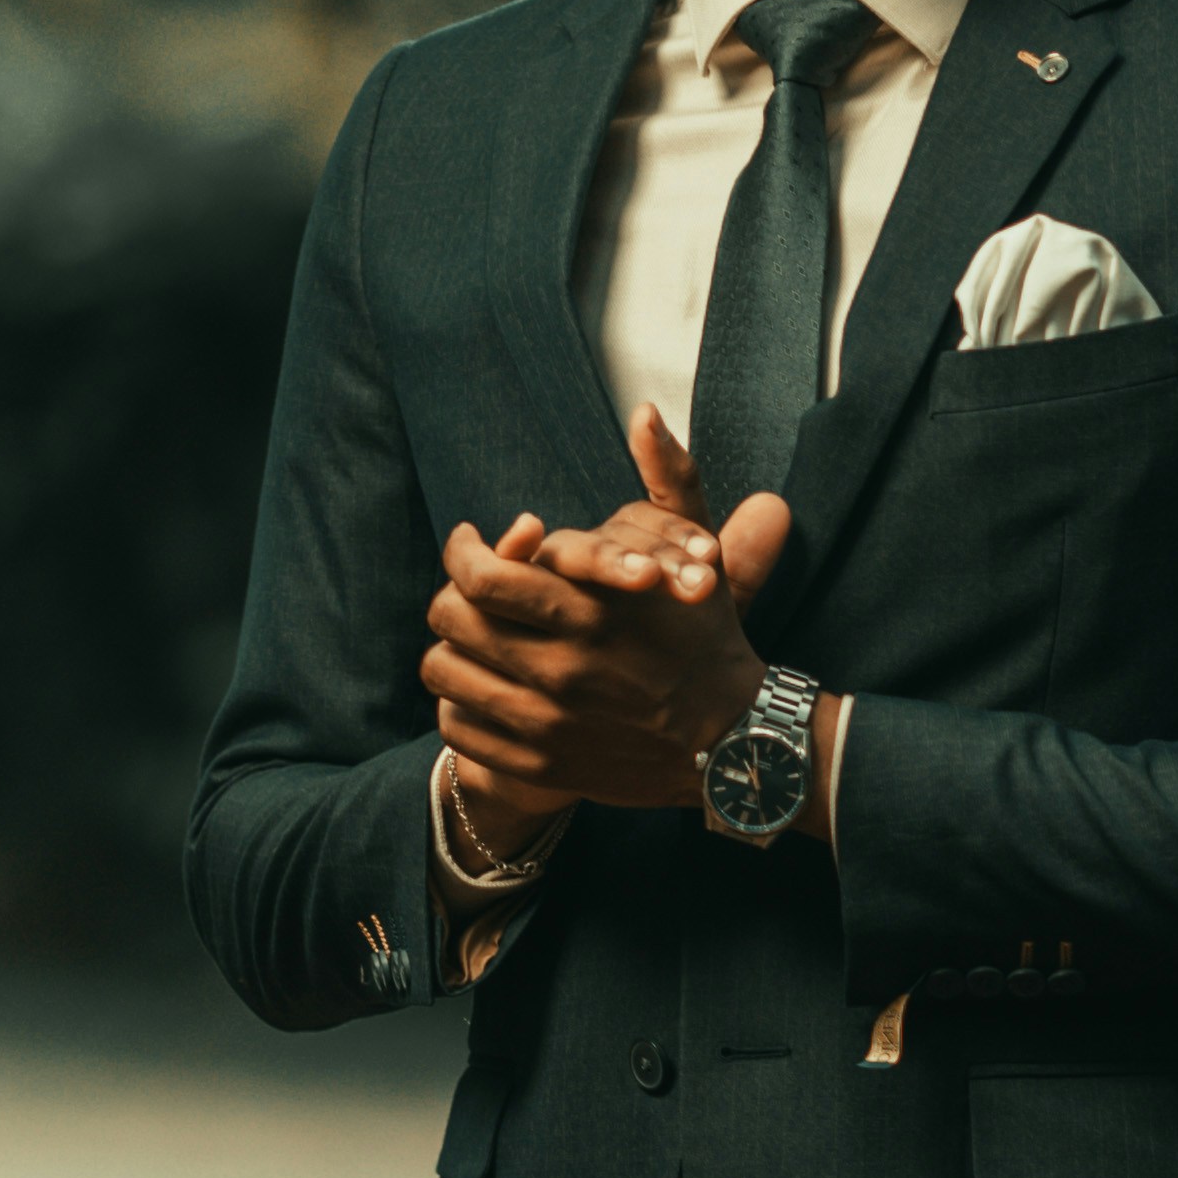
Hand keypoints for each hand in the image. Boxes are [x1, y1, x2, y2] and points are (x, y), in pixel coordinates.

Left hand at [423, 407, 809, 824]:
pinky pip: (459, 728)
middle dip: (453, 596)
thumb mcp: (697, 554)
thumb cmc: (706, 640)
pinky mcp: (539, 766)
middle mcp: (564, 668)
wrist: (732, 743)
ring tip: (469, 639)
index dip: (463, 552)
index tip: (470, 543)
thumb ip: (669, 479)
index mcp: (592, 611)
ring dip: (450, 649)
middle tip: (467, 592)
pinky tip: (483, 688)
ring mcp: (548, 723)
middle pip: (452, 619)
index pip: (482, 575)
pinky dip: (460, 704)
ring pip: (445, 673)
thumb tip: (643, 411)